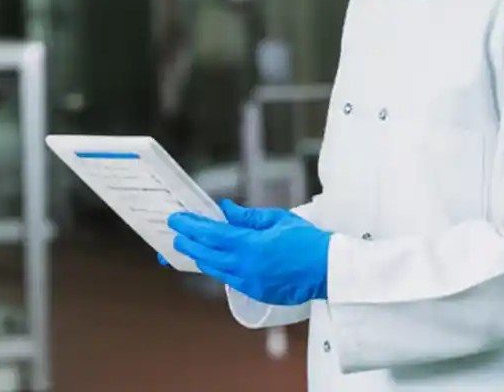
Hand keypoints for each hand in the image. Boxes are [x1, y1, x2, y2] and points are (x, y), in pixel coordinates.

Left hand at [166, 199, 329, 305]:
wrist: (328, 270)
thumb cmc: (307, 241)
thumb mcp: (277, 220)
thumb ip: (247, 216)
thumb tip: (225, 209)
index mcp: (249, 245)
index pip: (209, 234)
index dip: (190, 226)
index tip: (176, 219)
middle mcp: (244, 266)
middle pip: (205, 254)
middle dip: (187, 243)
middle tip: (176, 233)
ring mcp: (248, 282)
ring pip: (214, 269)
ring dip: (200, 257)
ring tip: (189, 246)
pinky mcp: (255, 293)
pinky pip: (228, 279)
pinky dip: (218, 268)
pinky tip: (213, 260)